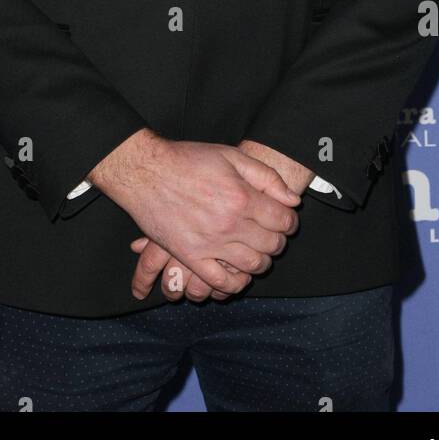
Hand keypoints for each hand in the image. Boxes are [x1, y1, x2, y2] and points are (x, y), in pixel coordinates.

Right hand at [89, 130, 300, 298]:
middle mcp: (230, 223)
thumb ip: (265, 176)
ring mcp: (210, 243)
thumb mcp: (230, 155)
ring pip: (251, 265)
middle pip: (271, 244)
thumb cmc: (188, 160)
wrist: (146, 172)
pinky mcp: (190, 256)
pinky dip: (234, 283)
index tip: (286, 219)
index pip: (283, 221)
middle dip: (277, 240)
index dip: (290, 221)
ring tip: (256, 252)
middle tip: (272, 234)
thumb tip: (292, 200)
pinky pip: (220, 281)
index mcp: (242, 197)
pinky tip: (237, 275)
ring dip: (261, 262)